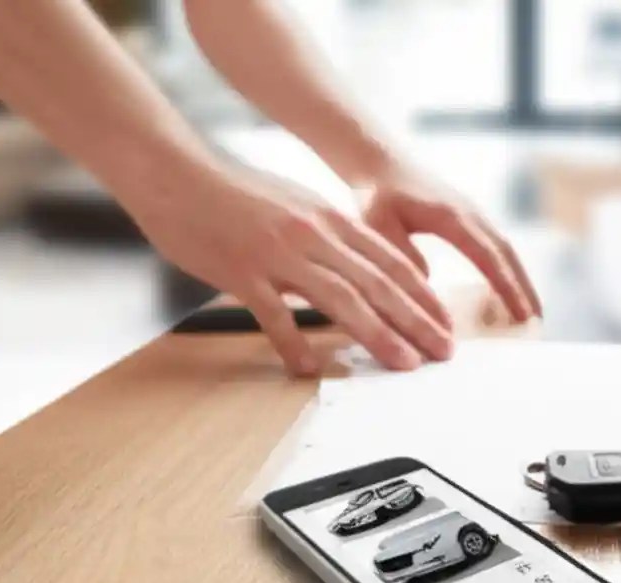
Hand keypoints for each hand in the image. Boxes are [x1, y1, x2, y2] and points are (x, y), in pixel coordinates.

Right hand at [127, 162, 452, 374]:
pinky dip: (293, 343)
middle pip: (377, 282)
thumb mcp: (295, 205)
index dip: (422, 295)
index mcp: (328, 218)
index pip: (390, 261)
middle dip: (416, 320)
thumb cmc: (232, 194)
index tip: (444, 322)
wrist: (176, 174)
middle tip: (443, 351)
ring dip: (377, 333)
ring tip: (403, 362)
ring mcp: (278, 253)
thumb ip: (328, 235)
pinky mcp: (241, 271)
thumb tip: (357, 266)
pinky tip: (309, 368)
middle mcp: (312, 234)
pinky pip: (273, 314)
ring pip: (340, 298)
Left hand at [357, 165, 542, 322]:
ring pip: (505, 249)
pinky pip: (496, 246)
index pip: (487, 256)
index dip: (506, 286)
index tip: (521, 312)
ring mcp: (473, 213)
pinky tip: (510, 289)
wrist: (381, 162)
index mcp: (451, 216)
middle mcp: (470, 213)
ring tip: (531, 312)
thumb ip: (402, 254)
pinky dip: (508, 268)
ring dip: (520, 279)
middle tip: (537, 321)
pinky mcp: (469, 217)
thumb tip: (427, 283)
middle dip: (524, 287)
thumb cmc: (377, 194)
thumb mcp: (379, 224)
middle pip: (507, 253)